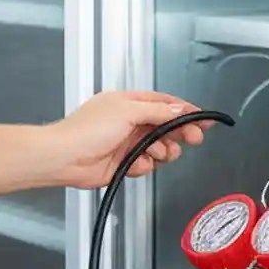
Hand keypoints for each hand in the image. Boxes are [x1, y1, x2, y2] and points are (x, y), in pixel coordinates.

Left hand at [49, 91, 215, 189]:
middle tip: (193, 138)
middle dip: (180, 132)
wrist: (65, 158)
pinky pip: (145, 164)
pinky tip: (136, 164)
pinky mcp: (123, 162)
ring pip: (158, 147)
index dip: (185, 111)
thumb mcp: (128, 112)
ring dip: (163, 151)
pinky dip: (144, 165)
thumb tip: (179, 110)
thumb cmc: (85, 131)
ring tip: (158, 153)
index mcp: (128, 103)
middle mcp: (128, 121)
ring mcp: (126, 142)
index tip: (203, 118)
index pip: (164, 104)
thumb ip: (158, 111)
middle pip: (165, 126)